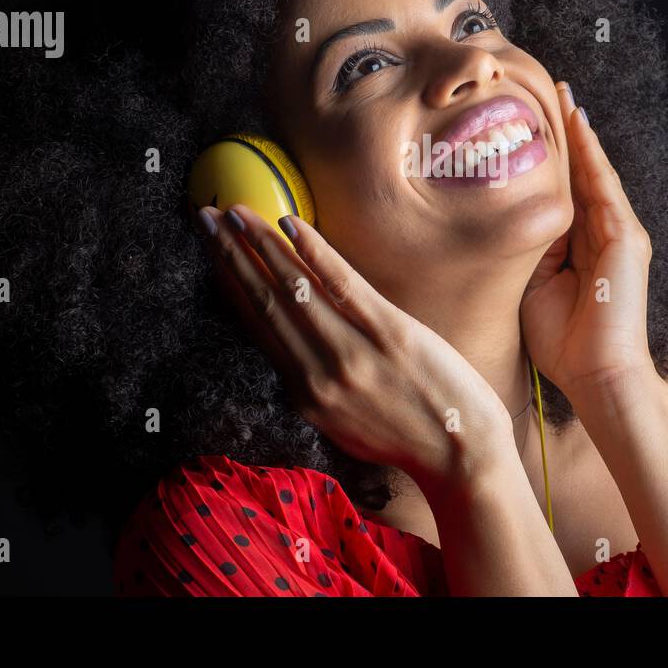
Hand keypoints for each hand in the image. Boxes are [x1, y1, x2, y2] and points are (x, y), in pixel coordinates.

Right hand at [194, 203, 513, 497]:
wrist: (461, 456)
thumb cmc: (407, 437)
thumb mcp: (344, 423)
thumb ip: (315, 386)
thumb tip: (294, 348)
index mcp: (304, 394)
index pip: (256, 327)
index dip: (230, 284)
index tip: (212, 251)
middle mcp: (318, 374)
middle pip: (264, 302)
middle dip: (231, 255)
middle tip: (207, 216)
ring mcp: (353, 352)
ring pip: (295, 289)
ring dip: (261, 244)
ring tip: (236, 212)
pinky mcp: (390, 333)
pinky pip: (344, 285)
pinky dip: (315, 252)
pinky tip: (291, 224)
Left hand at [521, 82, 655, 395]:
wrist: (598, 376)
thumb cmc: (564, 343)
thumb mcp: (530, 286)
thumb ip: (525, 251)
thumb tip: (503, 221)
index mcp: (579, 246)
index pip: (561, 191)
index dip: (546, 157)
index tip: (524, 124)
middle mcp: (602, 233)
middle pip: (580, 172)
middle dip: (564, 132)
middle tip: (545, 88)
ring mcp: (618, 233)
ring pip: (593, 171)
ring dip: (578, 132)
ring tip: (562, 94)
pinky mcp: (627, 238)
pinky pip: (604, 187)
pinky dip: (591, 154)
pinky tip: (578, 125)